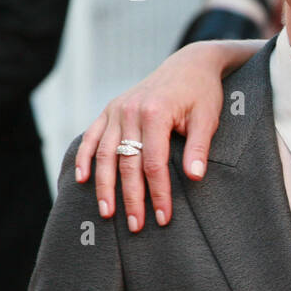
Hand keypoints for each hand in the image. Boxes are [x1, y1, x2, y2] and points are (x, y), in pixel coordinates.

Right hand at [74, 41, 228, 231]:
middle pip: (127, 163)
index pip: (154, 164)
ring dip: (104, 186)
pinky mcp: (110, 109)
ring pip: (105, 154)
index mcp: (155, 113)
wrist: (189, 64)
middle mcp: (130, 111)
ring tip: (107, 213)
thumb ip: (200, 148)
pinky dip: (85, 158)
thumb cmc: (202, 93)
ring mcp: (117, 109)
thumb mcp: (208, 118)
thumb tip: (194, 178)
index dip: (158, 193)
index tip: (163, 217)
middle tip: (135, 226)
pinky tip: (82, 180)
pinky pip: (92, 136)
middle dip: (131, 198)